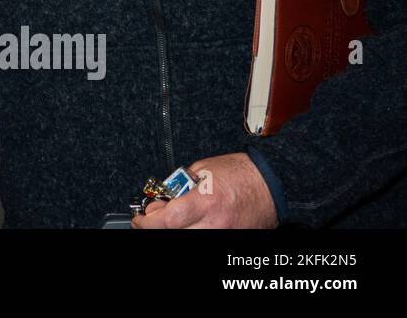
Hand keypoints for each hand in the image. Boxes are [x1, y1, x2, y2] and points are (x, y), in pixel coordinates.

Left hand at [131, 153, 278, 228]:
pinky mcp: (230, 240)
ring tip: (171, 218)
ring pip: (186, 238)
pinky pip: (202, 237)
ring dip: (173, 230)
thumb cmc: (239, 173)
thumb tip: (158, 204)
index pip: (168, 221)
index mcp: (206, 202)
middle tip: (151, 218)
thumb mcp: (201, 171)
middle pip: (173, 235)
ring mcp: (224, 235)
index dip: (147, 222)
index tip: (140, 218)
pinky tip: (188, 223)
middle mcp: (215, 224)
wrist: (271, 184)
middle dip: (157, 228)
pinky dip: (190, 231)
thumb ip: (178, 188)